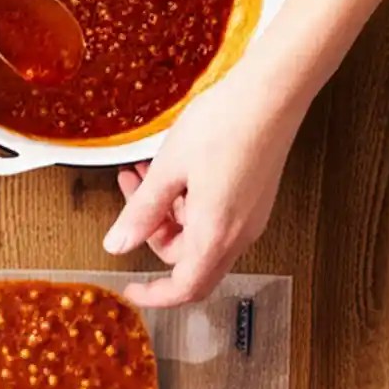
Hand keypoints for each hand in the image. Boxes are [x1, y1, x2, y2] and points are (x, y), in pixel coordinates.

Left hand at [102, 63, 307, 306]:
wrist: (271, 93)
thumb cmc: (225, 125)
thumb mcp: (168, 170)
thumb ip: (141, 212)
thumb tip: (117, 244)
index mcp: (215, 234)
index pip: (184, 288)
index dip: (155, 295)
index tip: (132, 288)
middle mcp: (239, 233)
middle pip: (189, 260)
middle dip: (154, 233)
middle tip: (131, 195)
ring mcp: (251, 216)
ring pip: (200, 235)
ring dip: (169, 212)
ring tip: (147, 172)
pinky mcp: (255, 198)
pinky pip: (217, 217)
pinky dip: (190, 201)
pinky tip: (175, 169)